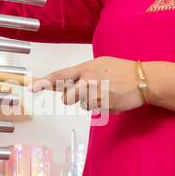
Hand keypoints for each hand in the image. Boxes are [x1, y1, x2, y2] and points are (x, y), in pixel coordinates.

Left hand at [30, 57, 144, 113]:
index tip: (31, 87)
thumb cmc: (122, 71)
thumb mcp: (101, 64)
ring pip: (82, 105)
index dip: (44, 82)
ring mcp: (96, 93)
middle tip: (87, 93)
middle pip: (66, 97)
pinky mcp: (104, 105)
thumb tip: (67, 83)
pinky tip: (113, 98)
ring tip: (105, 93)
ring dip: (90, 103)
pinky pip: (95, 110)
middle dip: (72, 99)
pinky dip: (102, 107)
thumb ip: (83, 73)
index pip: (60, 76)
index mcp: (86, 68)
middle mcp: (88, 80)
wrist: (144, 79)